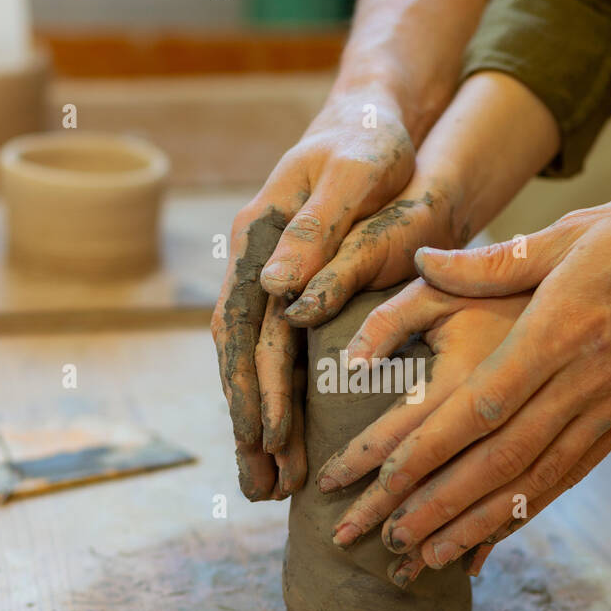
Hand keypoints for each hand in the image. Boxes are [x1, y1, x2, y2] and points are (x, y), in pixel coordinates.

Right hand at [211, 88, 414, 498]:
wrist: (369, 122)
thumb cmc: (368, 142)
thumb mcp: (353, 172)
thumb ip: (317, 229)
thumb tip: (276, 290)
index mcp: (256, 237)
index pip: (244, 326)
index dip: (253, 387)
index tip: (267, 438)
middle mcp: (252, 264)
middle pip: (240, 360)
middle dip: (250, 427)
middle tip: (264, 489)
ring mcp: (266, 283)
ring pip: (252, 367)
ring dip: (258, 429)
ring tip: (269, 489)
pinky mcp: (287, 297)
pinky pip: (273, 360)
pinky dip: (275, 405)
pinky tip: (285, 447)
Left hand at [319, 184, 610, 570]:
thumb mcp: (577, 231)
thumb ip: (496, 260)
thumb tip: (424, 261)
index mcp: (563, 330)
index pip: (483, 404)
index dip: (430, 448)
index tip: (383, 479)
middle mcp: (585, 382)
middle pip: (500, 458)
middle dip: (441, 504)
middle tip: (388, 538)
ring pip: (535, 480)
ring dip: (478, 523)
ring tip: (429, 557)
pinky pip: (570, 476)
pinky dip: (528, 513)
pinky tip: (495, 538)